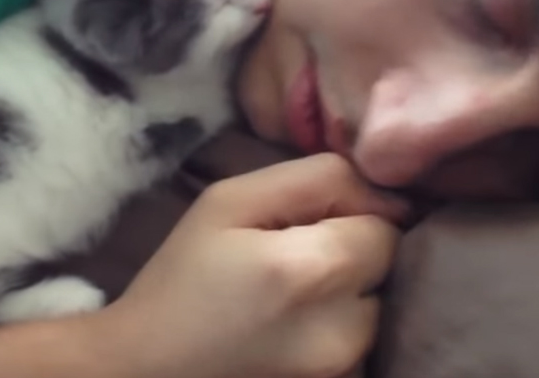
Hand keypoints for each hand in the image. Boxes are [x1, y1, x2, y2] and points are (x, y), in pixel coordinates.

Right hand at [90, 153, 406, 377]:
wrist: (150, 365)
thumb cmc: (181, 276)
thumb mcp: (228, 200)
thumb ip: (314, 178)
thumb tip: (385, 193)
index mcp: (312, 270)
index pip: (386, 224)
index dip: (348, 212)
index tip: (299, 222)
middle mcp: (345, 328)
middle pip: (389, 267)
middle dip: (351, 252)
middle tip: (291, 255)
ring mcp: (345, 368)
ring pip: (379, 305)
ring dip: (349, 292)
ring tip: (290, 294)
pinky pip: (364, 340)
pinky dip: (339, 325)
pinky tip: (294, 323)